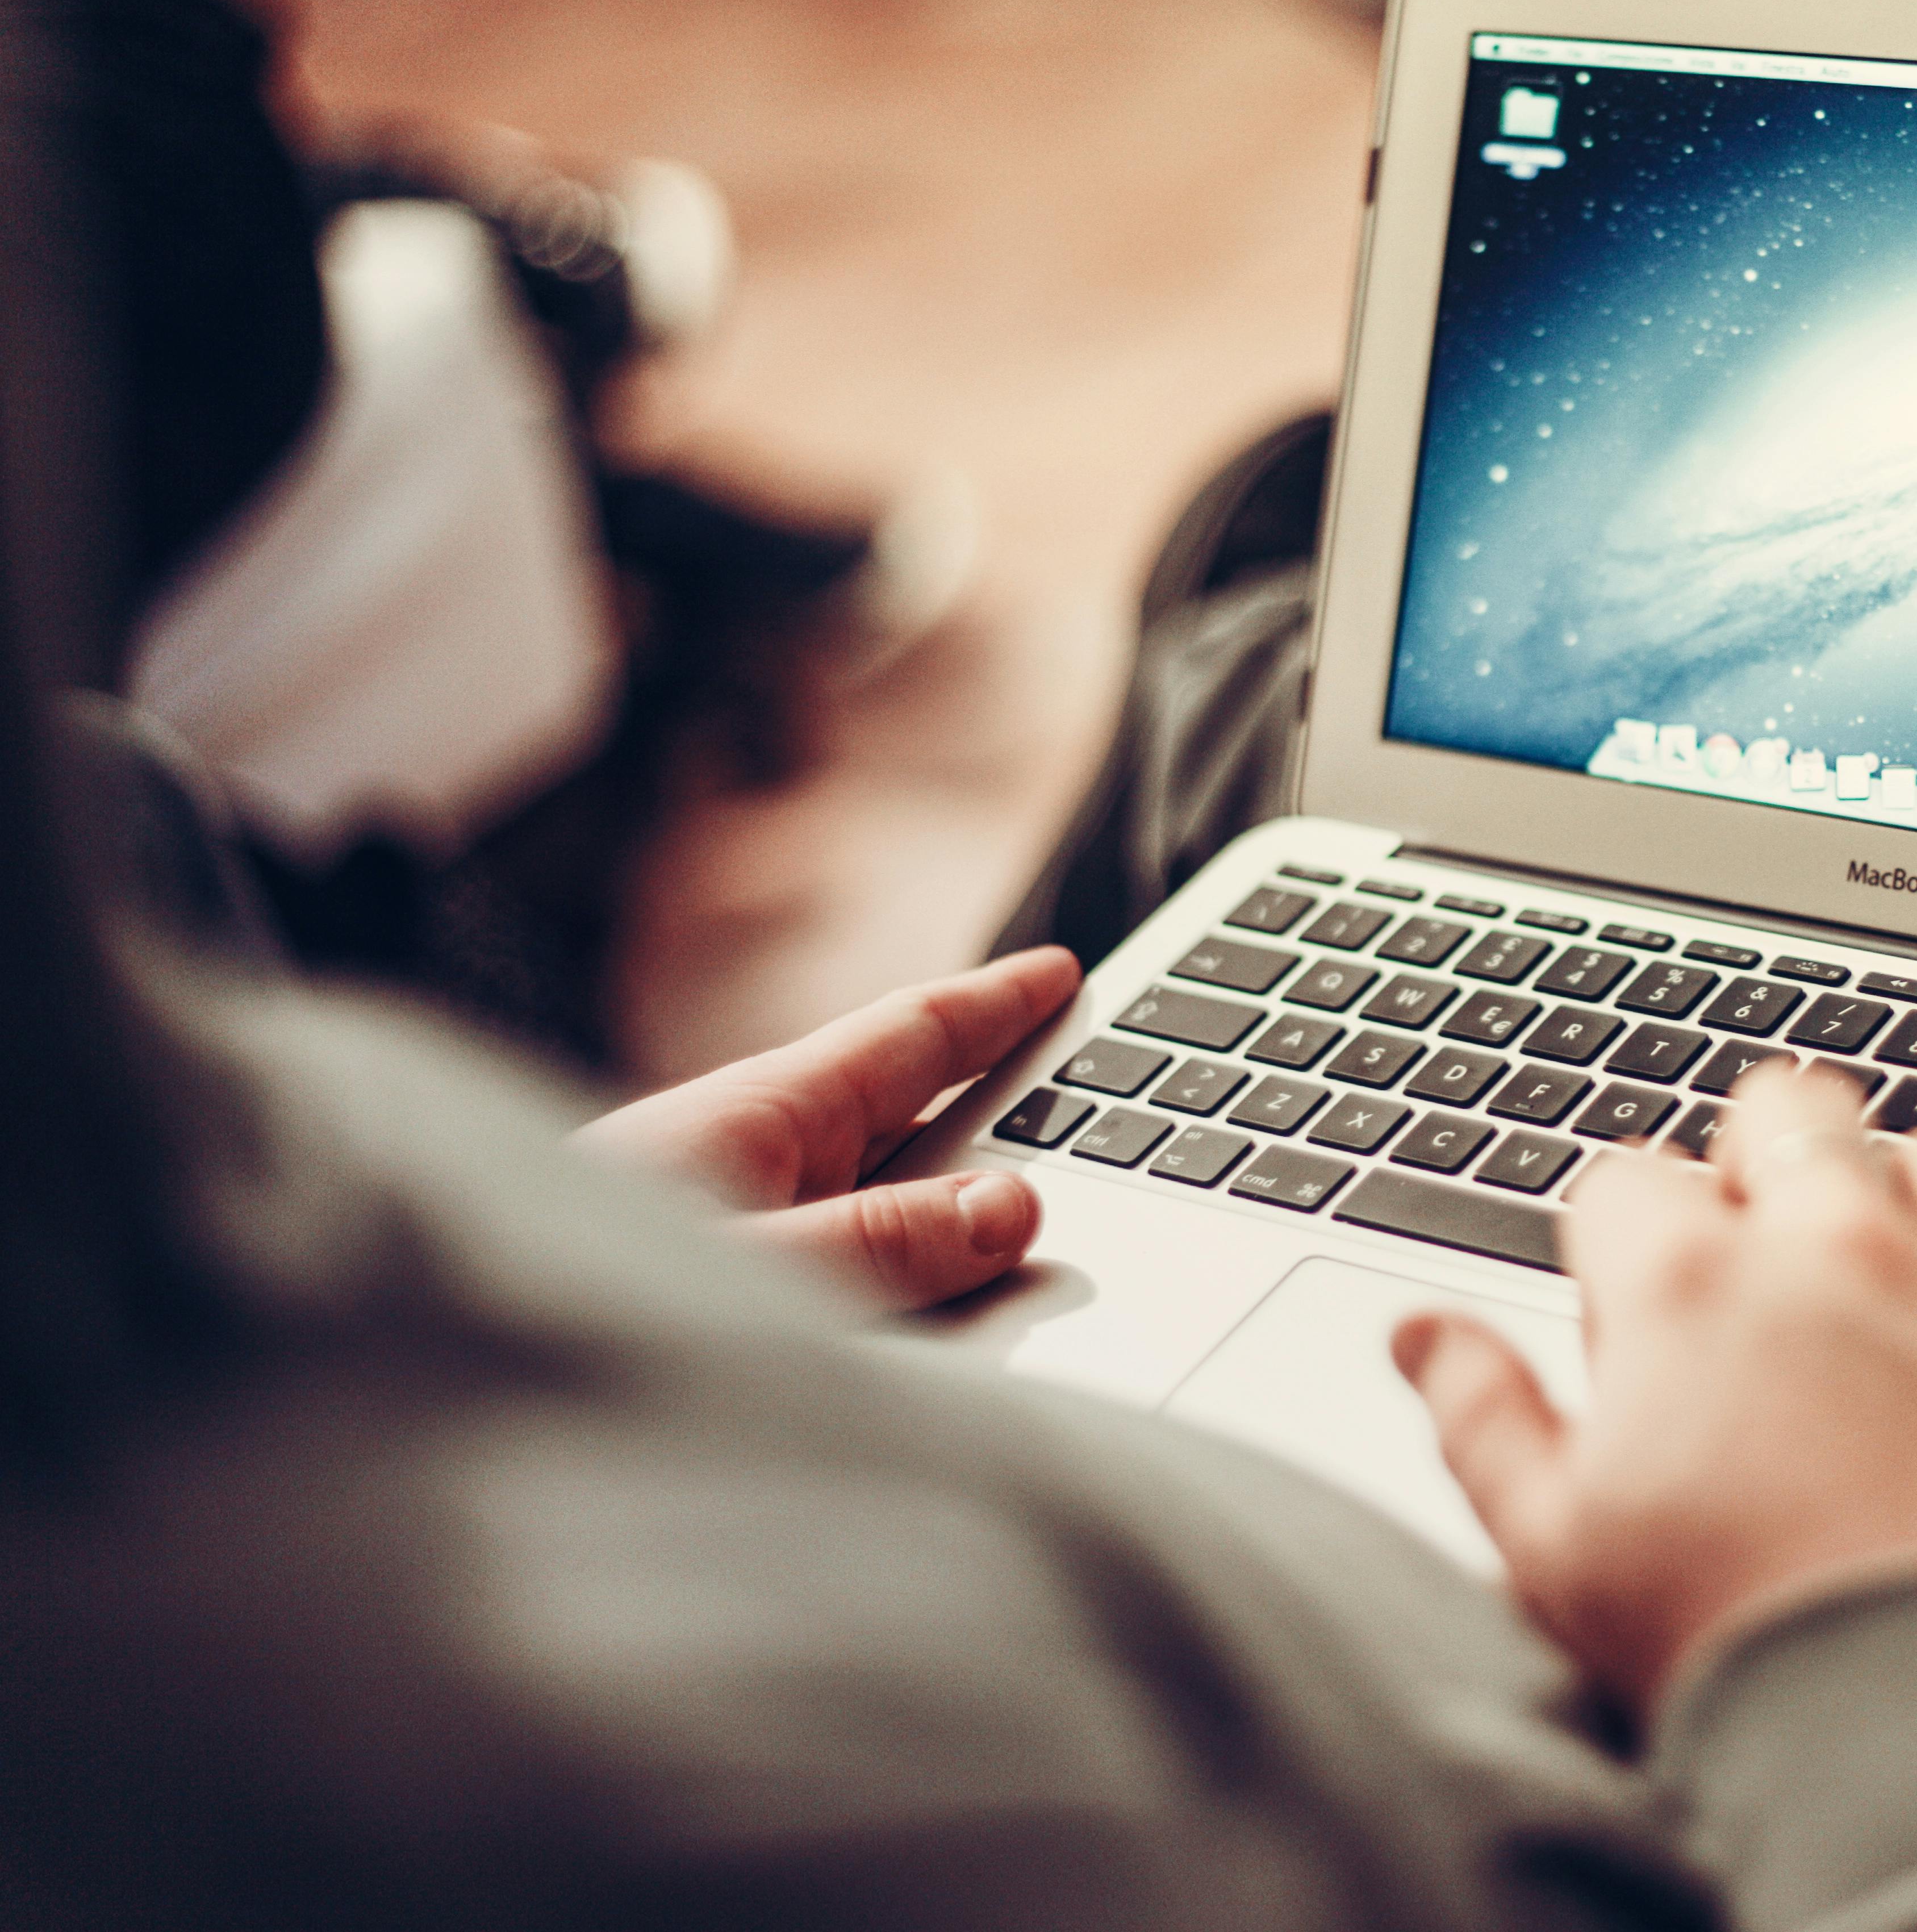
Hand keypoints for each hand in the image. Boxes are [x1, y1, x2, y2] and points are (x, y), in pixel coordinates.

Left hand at [575, 946, 1081, 1309]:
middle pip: (888, 1107)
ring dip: (932, 1181)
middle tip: (1071, 1064)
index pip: (902, 1039)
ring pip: (852, 1183)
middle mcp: (737, 1158)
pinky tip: (900, 1302)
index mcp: (754, 1119)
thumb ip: (874, 1245)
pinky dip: (881, 1253)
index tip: (1059, 967)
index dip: (992, 1005)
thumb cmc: (548, 1318)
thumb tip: (1010, 1207)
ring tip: (1017, 1193)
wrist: (403, 1392)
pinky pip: (818, 1251)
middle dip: (979, 1086)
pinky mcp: (690, 1287)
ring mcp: (714, 1222)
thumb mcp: (745, 1280)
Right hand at [1392, 1062, 1916, 1714]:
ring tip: (1843, 1257)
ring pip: (1907, 1149)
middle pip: (1779, 1112)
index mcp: (1685, 1284)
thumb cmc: (1737, 1645)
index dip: (1612, 1245)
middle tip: (1734, 1253)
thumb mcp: (1555, 1548)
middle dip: (1747, 1158)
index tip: (1624, 1317)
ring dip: (1868, 1179)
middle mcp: (1822, 1251)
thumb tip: (1422, 1334)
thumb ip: (1482, 1418)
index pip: (1623, 1181)